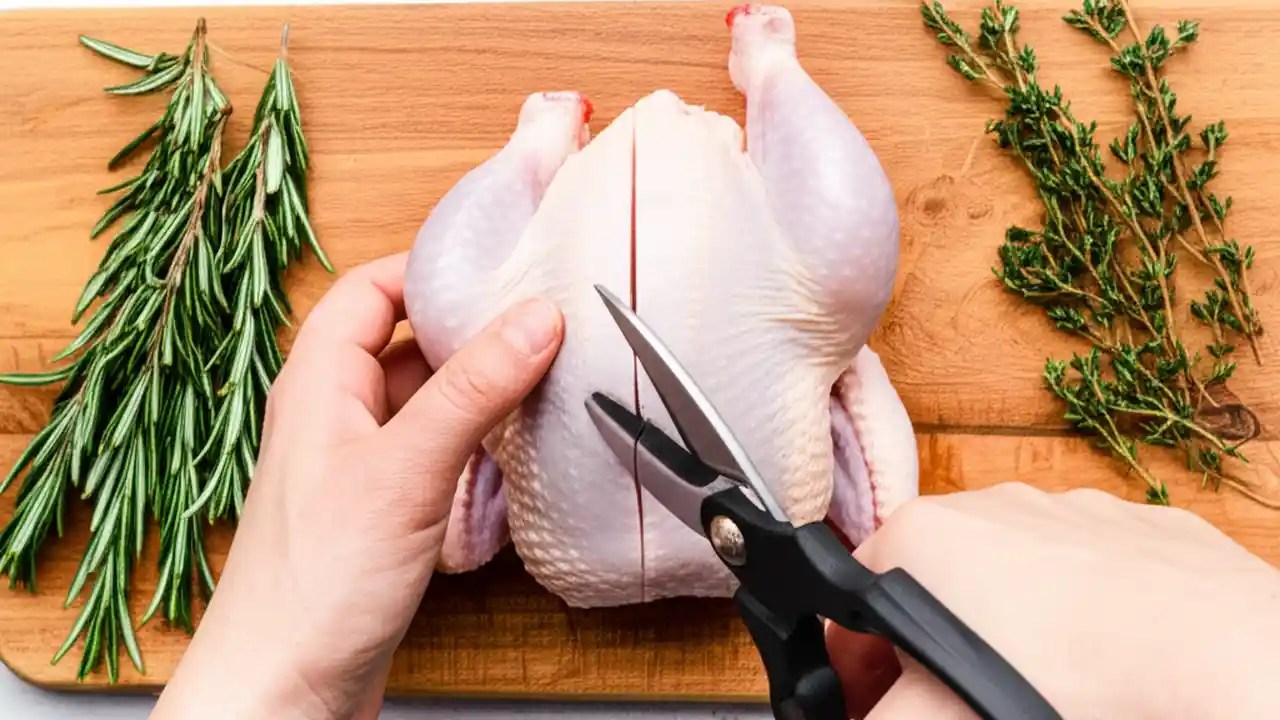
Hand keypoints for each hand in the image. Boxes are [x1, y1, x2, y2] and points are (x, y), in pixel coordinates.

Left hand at [152, 253, 564, 719]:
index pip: (371, 290)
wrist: (285, 691)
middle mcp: (336, 416)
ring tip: (541, 379)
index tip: (497, 262)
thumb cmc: (313, 585)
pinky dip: (477, 445)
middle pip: (407, 343)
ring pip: (427, 401)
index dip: (428, 267)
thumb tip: (534, 319)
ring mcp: (360, 467)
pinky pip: (437, 454)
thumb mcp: (404, 470)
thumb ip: (472, 390)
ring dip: (479, 390)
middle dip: (470, 330)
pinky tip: (515, 454)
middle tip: (538, 320)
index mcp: (319, 384)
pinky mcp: (384, 513)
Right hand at [826, 483, 1279, 718]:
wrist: (1225, 664)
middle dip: (932, 656)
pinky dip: (1084, 617)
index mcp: (918, 536)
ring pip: (1012, 582)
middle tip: (957, 709)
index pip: (846, 614)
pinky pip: (1090, 576)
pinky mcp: (1144, 528)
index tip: (876, 710)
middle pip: (929, 594)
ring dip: (1007, 634)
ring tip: (1048, 692)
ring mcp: (1071, 510)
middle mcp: (988, 504)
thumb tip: (869, 717)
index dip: (855, 677)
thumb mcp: (936, 719)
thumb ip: (881, 718)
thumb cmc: (1073, 681)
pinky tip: (1109, 669)